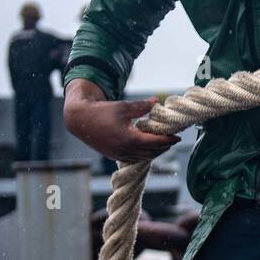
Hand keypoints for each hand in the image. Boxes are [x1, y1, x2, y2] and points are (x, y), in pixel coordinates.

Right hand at [64, 81, 179, 162]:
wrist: (80, 120)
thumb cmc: (102, 111)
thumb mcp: (124, 106)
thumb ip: (142, 106)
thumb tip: (157, 101)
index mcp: (129, 139)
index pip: (156, 143)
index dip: (169, 140)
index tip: (178, 136)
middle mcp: (125, 151)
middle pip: (152, 152)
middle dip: (164, 146)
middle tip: (173, 138)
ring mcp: (120, 155)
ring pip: (144, 157)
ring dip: (155, 151)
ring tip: (164, 143)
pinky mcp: (115, 156)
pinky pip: (135, 158)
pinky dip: (145, 154)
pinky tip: (149, 147)